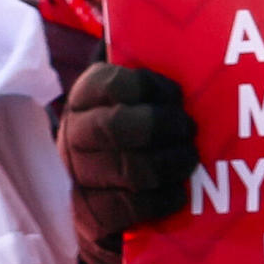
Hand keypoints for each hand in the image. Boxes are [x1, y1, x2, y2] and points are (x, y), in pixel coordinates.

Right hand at [59, 62, 194, 257]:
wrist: (102, 198)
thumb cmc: (130, 137)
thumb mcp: (132, 100)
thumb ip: (149, 80)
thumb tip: (175, 48)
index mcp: (84, 99)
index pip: (111, 84)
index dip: (150, 87)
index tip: (177, 95)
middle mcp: (74, 135)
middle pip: (116, 127)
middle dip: (161, 127)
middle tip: (188, 130)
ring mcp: (79, 176)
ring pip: (129, 169)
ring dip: (170, 164)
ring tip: (189, 159)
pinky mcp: (90, 215)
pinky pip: (131, 207)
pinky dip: (162, 199)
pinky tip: (178, 192)